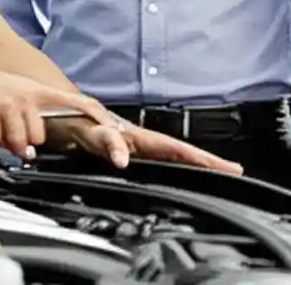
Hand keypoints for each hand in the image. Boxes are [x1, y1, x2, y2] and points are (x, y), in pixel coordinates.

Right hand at [0, 54, 115, 159]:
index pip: (76, 102)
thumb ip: (28, 122)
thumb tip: (30, 150)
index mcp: (36, 92)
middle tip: (5, 130)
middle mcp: (25, 94)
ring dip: (2, 141)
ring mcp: (7, 100)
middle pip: (39, 137)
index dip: (97, 117)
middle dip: (22, 142)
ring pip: (18, 140)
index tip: (116, 131)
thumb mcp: (13, 100)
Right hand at [48, 117, 244, 174]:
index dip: (206, 162)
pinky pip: (104, 139)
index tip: (234, 171)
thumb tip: (156, 176)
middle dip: (199, 158)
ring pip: (141, 141)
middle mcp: (133, 135)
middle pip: (171, 147)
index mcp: (142, 144)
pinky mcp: (90, 131)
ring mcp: (113, 132)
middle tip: (224, 167)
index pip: (180, 154)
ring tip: (184, 162)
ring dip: (169, 152)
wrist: (55, 113)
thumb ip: (134, 161)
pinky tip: (121, 158)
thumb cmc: (87, 133)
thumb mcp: (114, 151)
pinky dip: (114, 147)